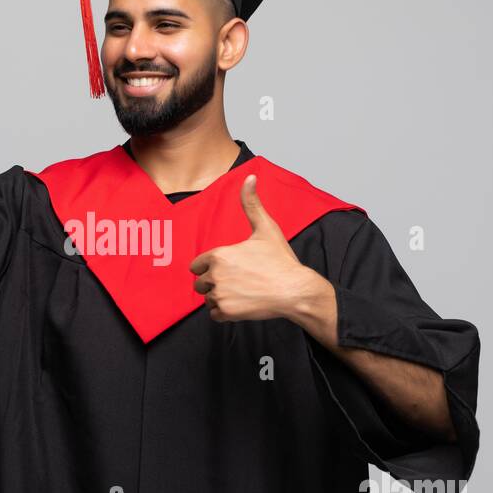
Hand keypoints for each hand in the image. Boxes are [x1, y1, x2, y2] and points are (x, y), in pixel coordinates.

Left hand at [189, 174, 329, 322]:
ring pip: (208, 299)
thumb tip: (249, 177)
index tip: (228, 268)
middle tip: (237, 281)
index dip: (210, 267)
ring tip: (241, 292)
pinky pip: (214, 315)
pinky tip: (241, 304)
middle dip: (213, 283)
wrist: (295, 290)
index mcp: (219, 255)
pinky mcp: (227, 312)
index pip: (196, 265)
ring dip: (219, 298)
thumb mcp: (266, 228)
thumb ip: (252, 203)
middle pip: (199, 284)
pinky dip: (224, 312)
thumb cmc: (281, 261)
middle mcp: (215, 275)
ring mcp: (220, 295)